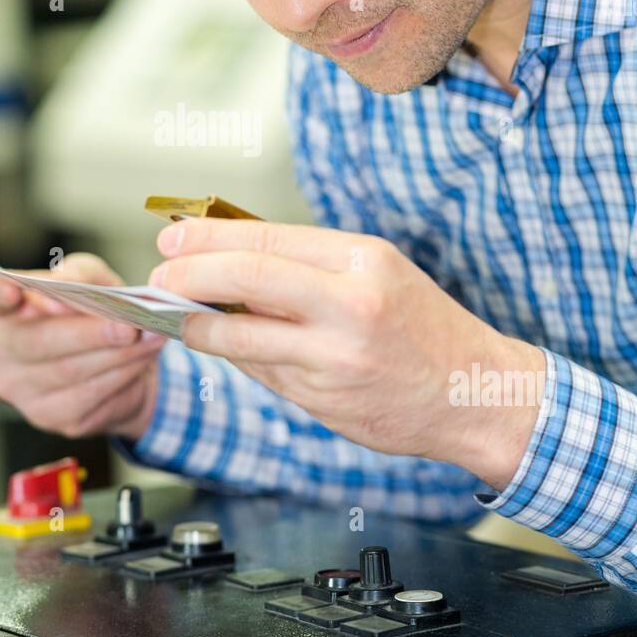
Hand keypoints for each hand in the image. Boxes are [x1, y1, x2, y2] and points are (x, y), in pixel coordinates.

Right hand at [0, 253, 164, 440]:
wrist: (116, 364)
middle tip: (127, 326)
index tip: (13, 290)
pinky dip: (121, 374)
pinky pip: (88, 395)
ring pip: (68, 371)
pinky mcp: (49, 415)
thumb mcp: (91, 281)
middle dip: (87, 332)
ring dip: (115, 354)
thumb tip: (73, 286)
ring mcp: (20, 388)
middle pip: (36, 340)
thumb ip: (80, 274)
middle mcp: (0, 349)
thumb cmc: (93, 314)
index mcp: (4, 309)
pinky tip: (141, 358)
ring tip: (148, 338)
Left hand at [148, 220, 543, 489]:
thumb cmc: (424, 329)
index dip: (208, 237)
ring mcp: (336, 356)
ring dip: (197, 325)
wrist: (477, 394)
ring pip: (241, 333)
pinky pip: (262, 371)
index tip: (172, 237)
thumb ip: (306, 266)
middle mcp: (350, 304)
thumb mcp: (377, 274)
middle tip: (160, 275)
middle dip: (190, 274)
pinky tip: (227, 345)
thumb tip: (226, 257)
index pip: (266, 237)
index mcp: (363, 260)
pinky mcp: (324, 399)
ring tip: (179, 317)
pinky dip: (237, 356)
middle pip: (247, 277)